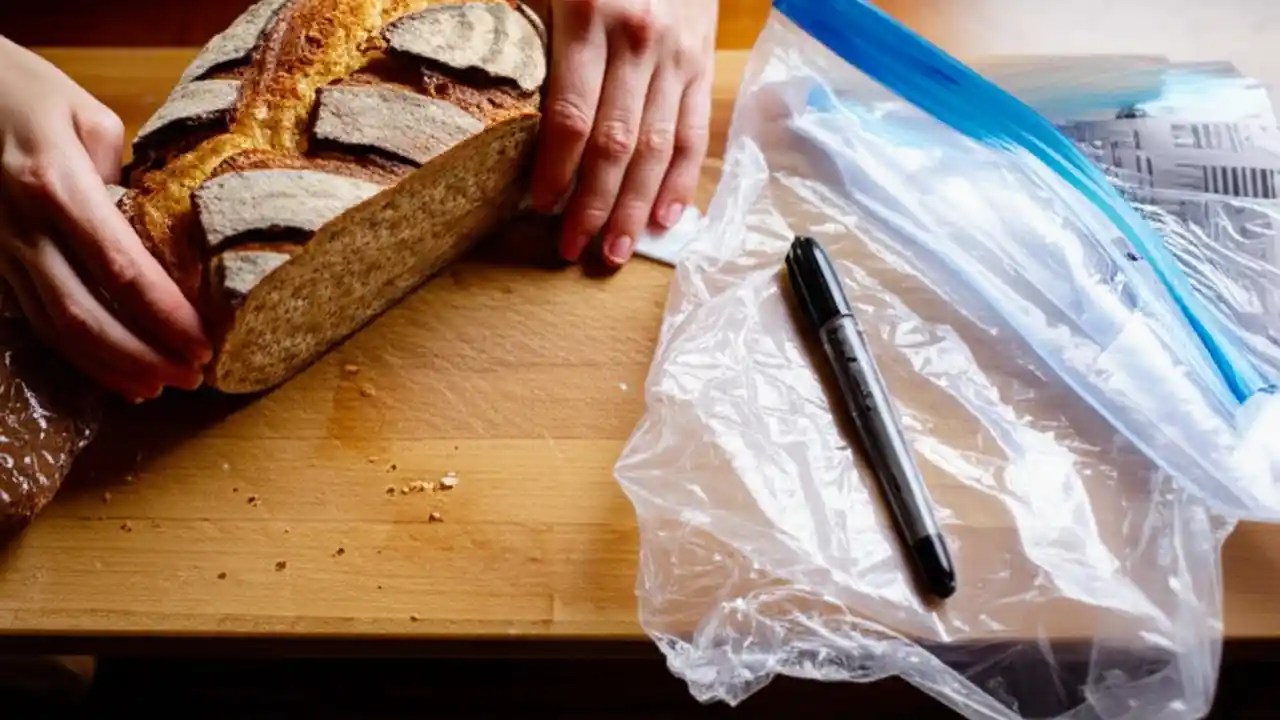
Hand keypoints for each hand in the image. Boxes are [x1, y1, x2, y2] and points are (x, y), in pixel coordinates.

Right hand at [0, 36, 210, 401]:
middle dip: (142, 356)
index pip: (121, 269)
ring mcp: (1, 250)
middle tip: (193, 378)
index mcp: (56, 186)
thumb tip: (153, 226)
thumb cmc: (21, 89)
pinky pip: (35, 319)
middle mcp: (23, 228)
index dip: (164, 316)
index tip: (204, 343)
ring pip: (55, 327)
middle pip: (86, 314)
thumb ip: (125, 173)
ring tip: (159, 387)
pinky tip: (114, 374)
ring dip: (111, 366)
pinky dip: (77, 354)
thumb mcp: (86, 113)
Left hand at [529, 0, 715, 267]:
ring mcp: (677, 56)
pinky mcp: (702, 63)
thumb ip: (508, 17)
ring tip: (617, 250)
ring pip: (657, 147)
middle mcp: (638, 42)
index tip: (539, 207)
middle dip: (594, 204)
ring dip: (636, 207)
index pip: (571, 114)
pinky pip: (695, 132)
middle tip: (574, 249)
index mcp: (587, 16)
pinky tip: (667, 218)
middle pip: (616, 143)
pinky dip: (682, 180)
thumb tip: (465, 63)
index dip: (556, 168)